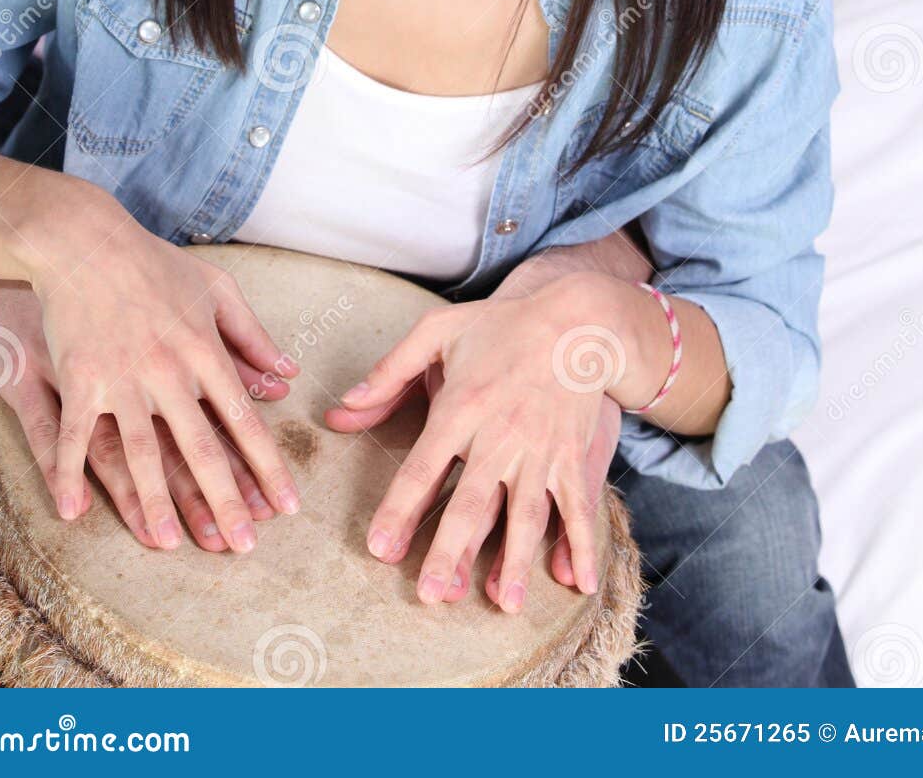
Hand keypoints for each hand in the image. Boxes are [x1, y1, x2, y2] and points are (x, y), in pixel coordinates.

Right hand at [0, 281, 287, 551]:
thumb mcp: (217, 289)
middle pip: (202, 447)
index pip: (244, 420)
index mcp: (205, 351)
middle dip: (226, 500)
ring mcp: (122, 377)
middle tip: (244, 546)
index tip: (287, 507)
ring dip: (157, 502)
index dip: (268, 465)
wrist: (86, 240)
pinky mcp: (79, 378)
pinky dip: (71, 476)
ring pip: (143, 452)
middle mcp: (169, 370)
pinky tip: (74, 514)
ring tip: (171, 545)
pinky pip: (76, 436)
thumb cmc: (154, 263)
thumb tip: (288, 376)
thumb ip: (253, 335)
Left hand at [325, 280, 625, 611]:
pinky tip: (579, 583)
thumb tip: (343, 407)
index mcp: (461, 408)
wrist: (575, 317)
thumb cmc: (501, 325)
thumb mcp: (437, 331)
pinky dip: (579, 544)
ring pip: (524, 515)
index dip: (399, 510)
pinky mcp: (571, 455)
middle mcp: (500, 436)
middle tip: (431, 595)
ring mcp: (540, 450)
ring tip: (504, 605)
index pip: (422, 468)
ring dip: (515, 562)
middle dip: (450, 551)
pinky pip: (575, 506)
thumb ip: (387, 371)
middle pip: (471, 502)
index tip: (380, 548)